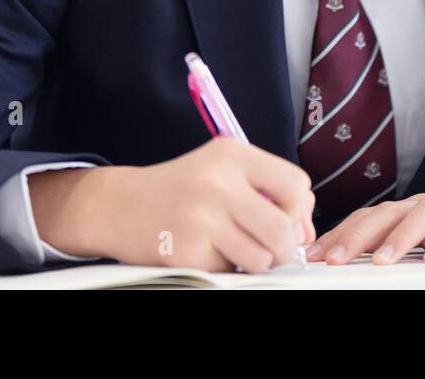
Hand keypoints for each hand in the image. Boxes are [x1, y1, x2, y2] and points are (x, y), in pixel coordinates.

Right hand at [28, 136, 315, 271]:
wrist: (119, 205)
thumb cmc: (180, 188)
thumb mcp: (222, 171)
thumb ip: (267, 192)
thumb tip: (305, 233)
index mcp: (232, 154)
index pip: (297, 185)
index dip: (299, 210)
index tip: (285, 218)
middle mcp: (218, 181)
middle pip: (284, 228)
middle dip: (283, 247)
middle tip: (268, 248)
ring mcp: (201, 217)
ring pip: (262, 257)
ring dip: (255, 261)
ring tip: (234, 248)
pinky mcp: (187, 251)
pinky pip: (230, 271)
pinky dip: (224, 267)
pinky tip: (205, 250)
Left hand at [304, 166, 424, 264]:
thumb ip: (401, 243)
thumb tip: (356, 260)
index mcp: (411, 210)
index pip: (367, 218)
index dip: (338, 234)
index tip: (311, 255)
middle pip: (387, 213)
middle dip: (356, 236)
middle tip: (332, 260)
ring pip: (423, 215)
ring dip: (399, 238)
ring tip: (380, 262)